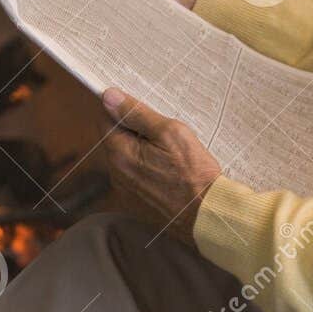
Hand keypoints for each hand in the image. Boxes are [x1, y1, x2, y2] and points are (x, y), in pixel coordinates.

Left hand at [100, 88, 221, 244]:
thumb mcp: (170, 132)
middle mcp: (116, 175)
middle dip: (135, 130)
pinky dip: (148, 169)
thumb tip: (109, 97)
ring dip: (142, 150)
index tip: (142, 108)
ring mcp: (125, 192)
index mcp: (119, 154)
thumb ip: (136, 113)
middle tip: (164, 132)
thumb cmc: (194, 173)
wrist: (208, 215)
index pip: (105, 120)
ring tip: (170, 154)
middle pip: (116, 139)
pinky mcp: (137, 204)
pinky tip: (170, 171)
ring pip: (127, 158)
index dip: (122, 109)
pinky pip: (136, 177)